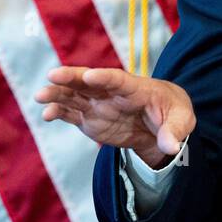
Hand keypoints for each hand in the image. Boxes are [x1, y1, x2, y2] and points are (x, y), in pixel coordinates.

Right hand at [34, 66, 194, 168]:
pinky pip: (71, 113)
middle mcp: (112, 92)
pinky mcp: (89, 118)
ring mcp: (98, 104)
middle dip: (72, 77)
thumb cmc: (174, 113)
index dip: (105, 78)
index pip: (119, 80)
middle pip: (89, 82)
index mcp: (137, 88)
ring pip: (75, 95)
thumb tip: (171, 147)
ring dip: (57, 94)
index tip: (90, 76)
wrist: (162, 121)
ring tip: (39, 96)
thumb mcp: (182, 121)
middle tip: (52, 75)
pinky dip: (59, 112)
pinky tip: (47, 115)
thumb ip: (175, 131)